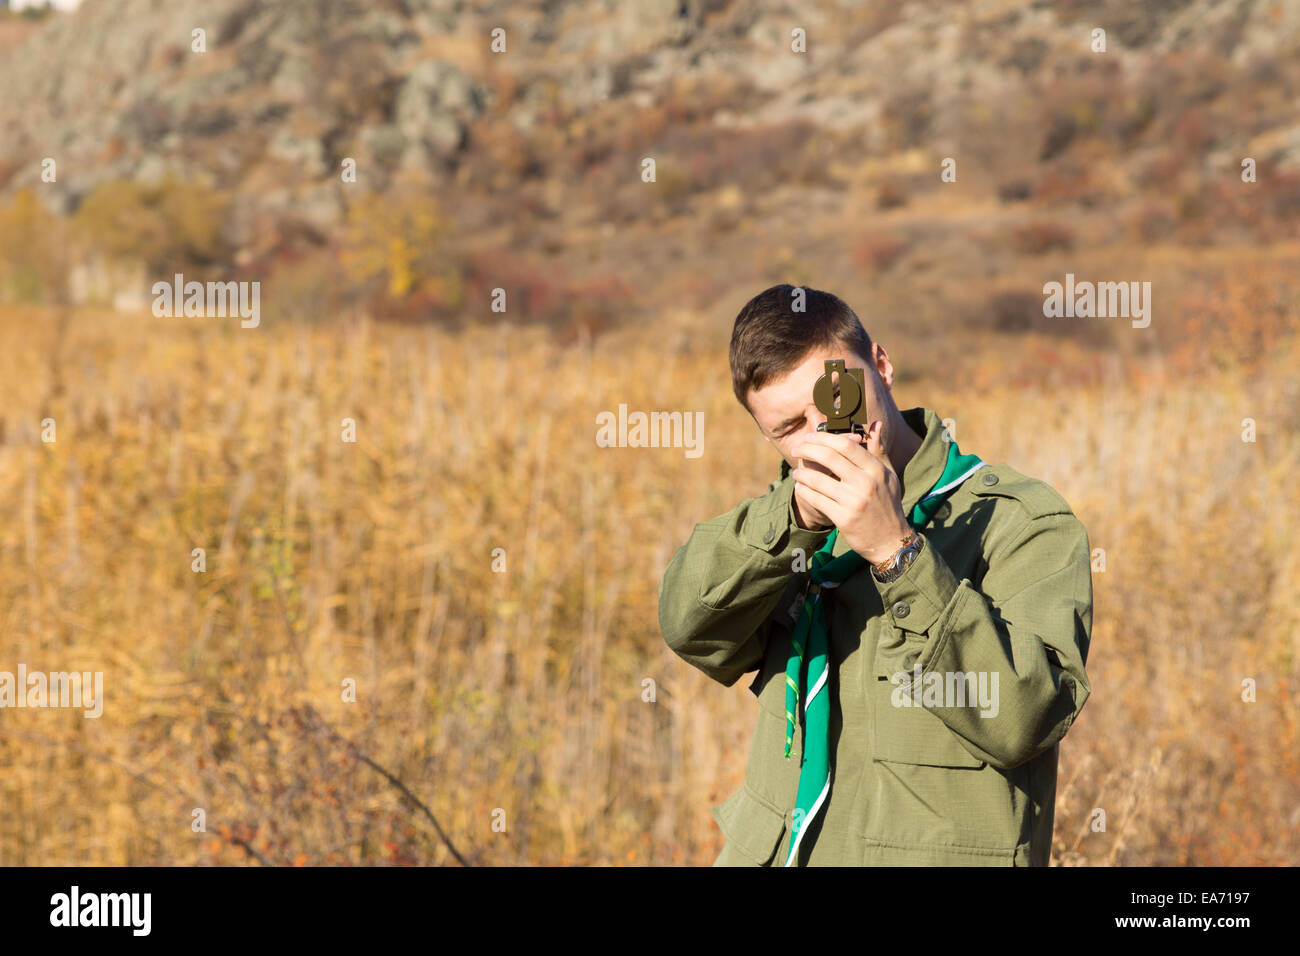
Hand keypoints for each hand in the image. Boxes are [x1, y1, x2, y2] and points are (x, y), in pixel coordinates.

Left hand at [791, 421, 913, 564]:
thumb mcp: (888, 476)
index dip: (823, 438)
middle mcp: (866, 483)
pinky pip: (816, 499)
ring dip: (801, 473)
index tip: (809, 437)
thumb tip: (874, 424)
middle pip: (829, 457)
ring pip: (817, 479)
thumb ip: (878, 450)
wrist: (891, 541)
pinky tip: (800, 488)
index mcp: (876, 470)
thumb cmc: (888, 504)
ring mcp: (854, 501)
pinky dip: (804, 491)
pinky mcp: (843, 518)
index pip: (845, 445)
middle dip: (807, 450)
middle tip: (796, 449)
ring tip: (796, 472)